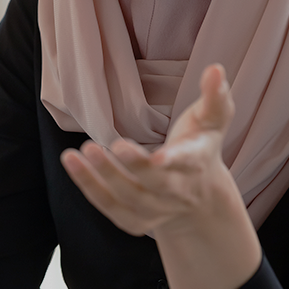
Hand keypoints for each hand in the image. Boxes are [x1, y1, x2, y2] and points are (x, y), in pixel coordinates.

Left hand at [62, 64, 260, 288]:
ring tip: (77, 153)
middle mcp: (178, 190)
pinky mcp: (136, 220)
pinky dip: (90, 188)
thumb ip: (215, 96)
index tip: (158, 157)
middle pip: (155, 183)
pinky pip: (111, 207)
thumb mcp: (212, 120)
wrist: (200, 198)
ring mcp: (157, 209)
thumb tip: (216, 69)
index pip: (187, 162)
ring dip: (102, 178)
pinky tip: (73, 163)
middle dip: (130, 168)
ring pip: (129, 198)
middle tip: (100, 146)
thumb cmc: (200, 146)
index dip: (173, 161)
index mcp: (197, 162)